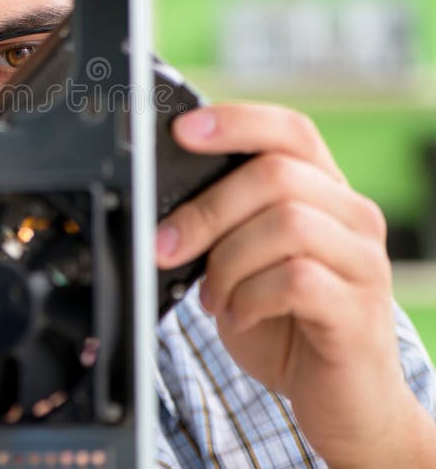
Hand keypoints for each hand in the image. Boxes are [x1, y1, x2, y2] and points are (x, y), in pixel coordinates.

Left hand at [156, 102, 434, 467]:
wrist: (341, 400)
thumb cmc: (284, 321)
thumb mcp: (244, 259)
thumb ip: (223, 224)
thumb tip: (160, 199)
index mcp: (322, 191)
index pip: (289, 130)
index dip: (235, 122)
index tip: (181, 131)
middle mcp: (351, 215)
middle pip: (274, 174)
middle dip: (206, 210)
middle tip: (167, 246)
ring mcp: (362, 260)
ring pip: (285, 224)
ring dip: (228, 262)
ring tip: (214, 296)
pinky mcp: (361, 309)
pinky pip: (297, 279)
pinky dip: (250, 297)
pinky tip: (239, 315)